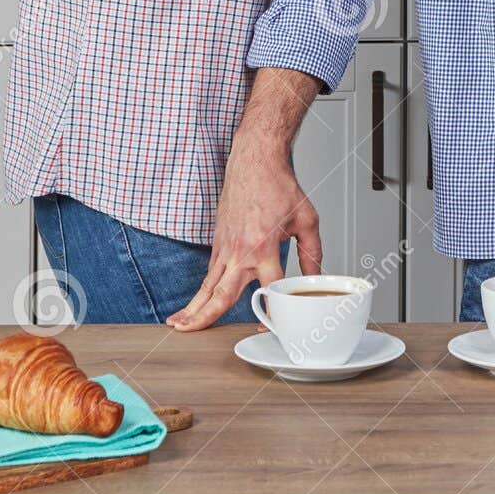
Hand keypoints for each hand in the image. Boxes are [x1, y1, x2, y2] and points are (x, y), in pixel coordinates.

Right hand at [166, 123, 322, 331]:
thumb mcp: (306, 219)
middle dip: (205, 317)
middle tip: (192, 332)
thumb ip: (312, 252)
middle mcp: (240, 251)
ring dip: (193, 306)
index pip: (269, 290)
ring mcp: (225, 247)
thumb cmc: (278, 186)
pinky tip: (194, 303)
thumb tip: (317, 277)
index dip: (273, 311)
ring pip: (207, 284)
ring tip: (178, 325)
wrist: (255, 161)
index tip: (273, 325)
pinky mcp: (218, 241)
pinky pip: (209, 271)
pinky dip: (201, 289)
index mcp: (264, 247)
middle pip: (221, 293)